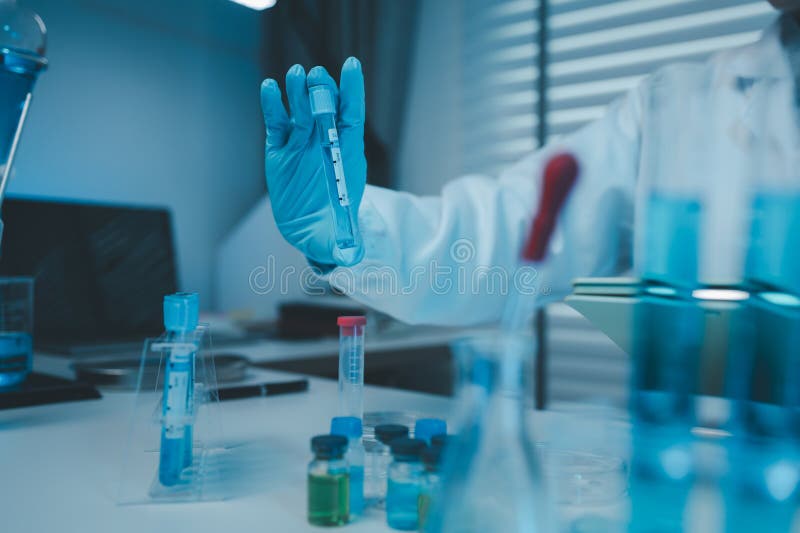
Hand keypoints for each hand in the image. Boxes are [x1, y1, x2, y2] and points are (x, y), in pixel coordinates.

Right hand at [260, 57, 366, 266]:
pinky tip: (269, 89)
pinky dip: (272, 106)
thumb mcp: (339, 239)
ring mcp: (301, 143)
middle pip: (325, 107)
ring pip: (300, 110)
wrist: (311, 230)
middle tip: (317, 77)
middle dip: (322, 91)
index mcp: (347, 153)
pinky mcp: (278, 149)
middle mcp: (324, 142)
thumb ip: (342, 244)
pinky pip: (276, 123)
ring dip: (298, 92)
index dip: (353, 91)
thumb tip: (348, 257)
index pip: (352, 115)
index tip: (353, 66)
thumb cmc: (332, 226)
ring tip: (296, 76)